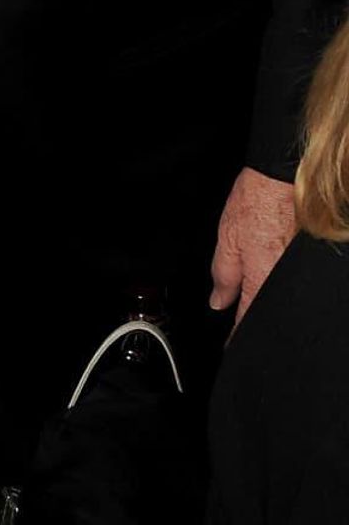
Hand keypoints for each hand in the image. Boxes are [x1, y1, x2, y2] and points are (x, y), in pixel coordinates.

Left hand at [209, 166, 295, 326]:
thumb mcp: (226, 240)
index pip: (247, 321)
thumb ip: (223, 276)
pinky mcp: (305, 262)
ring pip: (280, 299)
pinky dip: (280, 284)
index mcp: (260, 281)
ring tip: (255, 293)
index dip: (236, 337)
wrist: (282, 178)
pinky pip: (291, 282)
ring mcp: (297, 273)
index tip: (230, 346)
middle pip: (266, 313)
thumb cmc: (257, 203)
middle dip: (253, 319)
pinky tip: (272, 276)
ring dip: (267, 300)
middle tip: (240, 319)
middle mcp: (282, 282)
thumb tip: (219, 302)